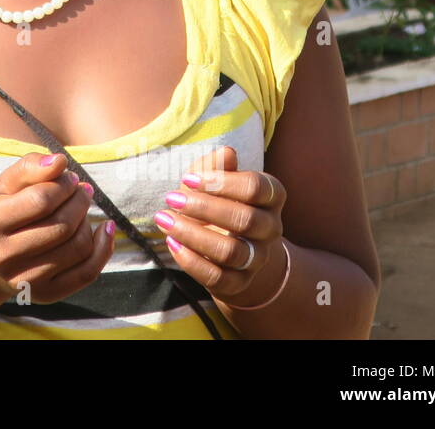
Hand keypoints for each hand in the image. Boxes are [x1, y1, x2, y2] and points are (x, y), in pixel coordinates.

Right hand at [0, 152, 115, 305]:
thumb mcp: (3, 186)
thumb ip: (29, 167)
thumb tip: (60, 161)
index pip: (40, 200)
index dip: (64, 185)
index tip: (69, 177)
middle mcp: (2, 256)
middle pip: (62, 226)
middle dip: (80, 201)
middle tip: (82, 189)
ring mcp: (24, 280)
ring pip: (77, 248)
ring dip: (89, 222)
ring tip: (82, 208)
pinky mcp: (45, 295)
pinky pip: (86, 273)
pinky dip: (103, 248)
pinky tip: (105, 229)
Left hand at [153, 145, 286, 306]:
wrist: (232, 251)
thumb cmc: (219, 203)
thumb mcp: (214, 181)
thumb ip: (216, 166)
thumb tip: (226, 153)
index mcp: (270, 197)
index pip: (256, 187)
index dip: (221, 182)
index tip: (187, 179)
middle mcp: (270, 228)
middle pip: (245, 219)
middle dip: (204, 208)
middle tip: (171, 198)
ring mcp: (257, 258)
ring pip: (231, 251)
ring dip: (193, 235)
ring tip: (164, 219)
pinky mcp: (239, 282)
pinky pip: (218, 277)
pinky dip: (191, 261)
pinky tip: (171, 243)